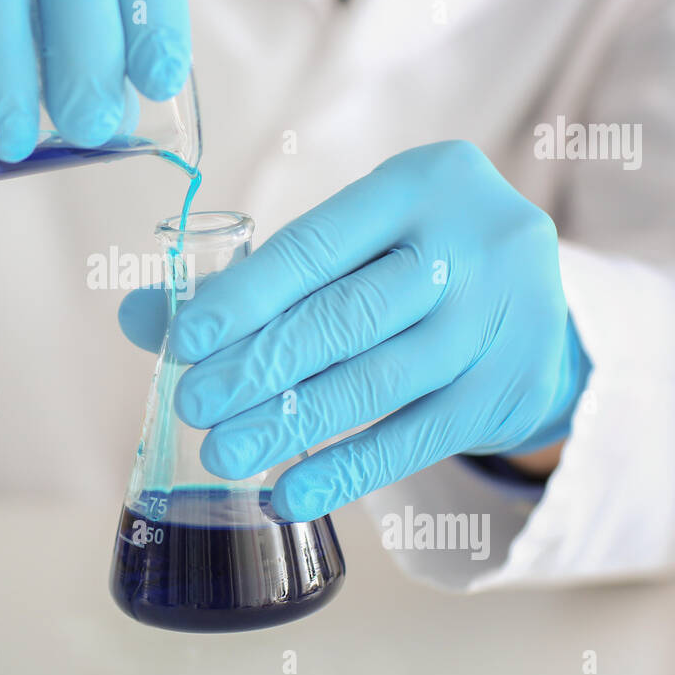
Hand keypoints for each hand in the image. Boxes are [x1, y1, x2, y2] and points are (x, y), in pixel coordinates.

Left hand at [120, 141, 590, 521]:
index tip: (184, 341)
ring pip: (377, 382)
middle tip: (195, 403)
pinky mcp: (512, 391)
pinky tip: (288, 492)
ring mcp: (504, 320)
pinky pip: (413, 440)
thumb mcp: (349, 244)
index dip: (245, 297)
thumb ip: (251, 276)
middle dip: (260, 366)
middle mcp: (475, 241)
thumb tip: (140, 315)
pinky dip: (345, 471)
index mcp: (422, 182)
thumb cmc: (409, 263)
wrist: (534, 305)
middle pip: (346, 317)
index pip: (315, 246)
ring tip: (224, 453)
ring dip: (290, 424)